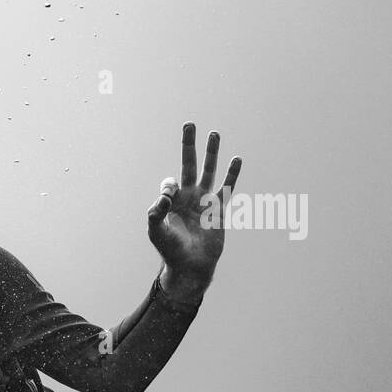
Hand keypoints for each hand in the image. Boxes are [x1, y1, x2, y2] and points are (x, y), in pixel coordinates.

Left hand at [147, 123, 242, 297]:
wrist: (191, 266)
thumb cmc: (170, 250)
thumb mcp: (156, 231)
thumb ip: (155, 212)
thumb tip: (164, 196)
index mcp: (172, 201)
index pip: (170, 182)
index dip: (169, 187)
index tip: (168, 199)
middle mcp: (188, 197)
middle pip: (188, 164)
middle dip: (188, 145)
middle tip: (189, 124)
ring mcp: (204, 201)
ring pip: (209, 170)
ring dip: (211, 153)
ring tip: (214, 133)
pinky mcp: (219, 209)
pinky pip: (227, 188)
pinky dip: (233, 174)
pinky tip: (237, 158)